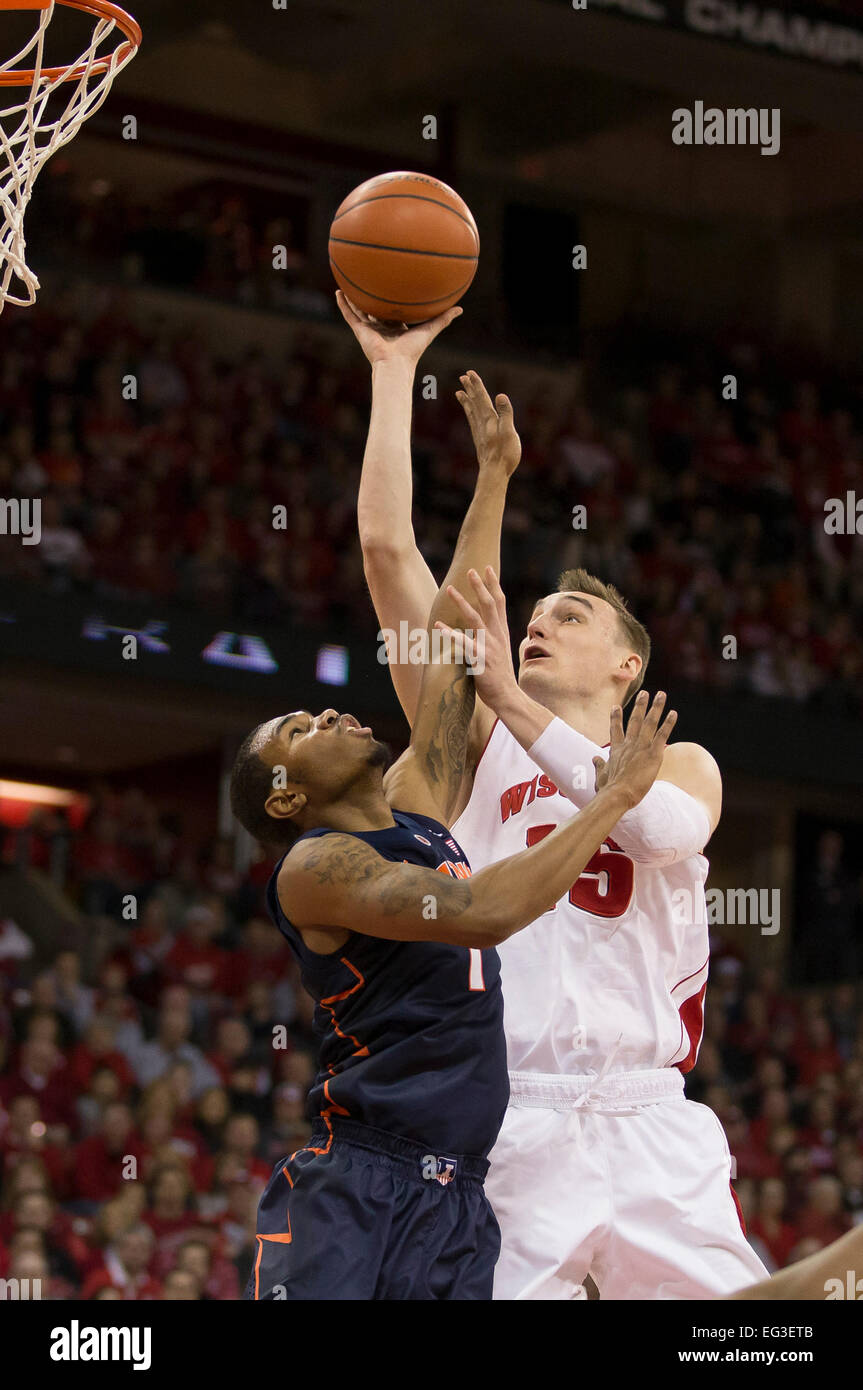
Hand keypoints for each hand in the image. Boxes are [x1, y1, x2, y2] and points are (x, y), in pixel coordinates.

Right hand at [336, 289, 461, 366]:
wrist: (395, 363)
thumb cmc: (413, 350)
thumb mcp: (430, 329)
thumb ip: (444, 319)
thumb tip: (460, 308)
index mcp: (396, 329)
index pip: (394, 314)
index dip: (394, 303)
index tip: (394, 289)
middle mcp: (382, 328)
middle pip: (376, 311)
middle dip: (372, 299)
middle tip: (370, 281)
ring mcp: (369, 329)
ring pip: (360, 311)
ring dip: (354, 299)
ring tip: (348, 283)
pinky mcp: (360, 331)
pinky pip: (349, 315)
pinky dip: (343, 304)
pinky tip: (339, 291)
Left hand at [434, 566, 517, 707]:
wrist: (508, 696)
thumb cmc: (500, 675)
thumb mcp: (499, 651)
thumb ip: (491, 637)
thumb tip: (480, 626)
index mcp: (502, 632)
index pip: (500, 603)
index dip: (494, 585)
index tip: (487, 568)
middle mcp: (497, 636)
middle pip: (489, 605)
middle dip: (480, 586)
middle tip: (470, 570)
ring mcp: (489, 647)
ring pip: (475, 619)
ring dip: (462, 603)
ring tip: (449, 589)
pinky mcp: (480, 660)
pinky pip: (463, 644)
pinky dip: (450, 634)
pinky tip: (439, 626)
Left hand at [456, 370, 520, 476]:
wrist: (494, 474)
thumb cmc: (505, 454)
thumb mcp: (509, 432)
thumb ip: (505, 413)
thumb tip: (500, 395)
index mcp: (490, 420)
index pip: (482, 398)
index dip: (477, 385)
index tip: (469, 373)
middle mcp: (482, 424)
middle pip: (475, 403)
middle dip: (470, 389)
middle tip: (463, 376)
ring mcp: (480, 433)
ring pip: (471, 412)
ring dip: (467, 400)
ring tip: (459, 391)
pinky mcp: (480, 441)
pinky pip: (472, 422)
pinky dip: (469, 414)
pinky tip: (469, 414)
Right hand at [593, 691, 677, 809]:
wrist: (616, 795)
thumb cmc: (608, 789)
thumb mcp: (601, 776)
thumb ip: (600, 765)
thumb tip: (595, 758)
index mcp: (616, 750)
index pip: (616, 730)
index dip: (616, 718)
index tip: (616, 706)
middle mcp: (629, 745)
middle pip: (635, 720)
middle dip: (640, 706)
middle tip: (644, 693)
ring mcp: (641, 747)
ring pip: (650, 723)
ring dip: (656, 707)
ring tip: (661, 695)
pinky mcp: (653, 754)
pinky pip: (662, 735)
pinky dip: (668, 723)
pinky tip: (673, 713)